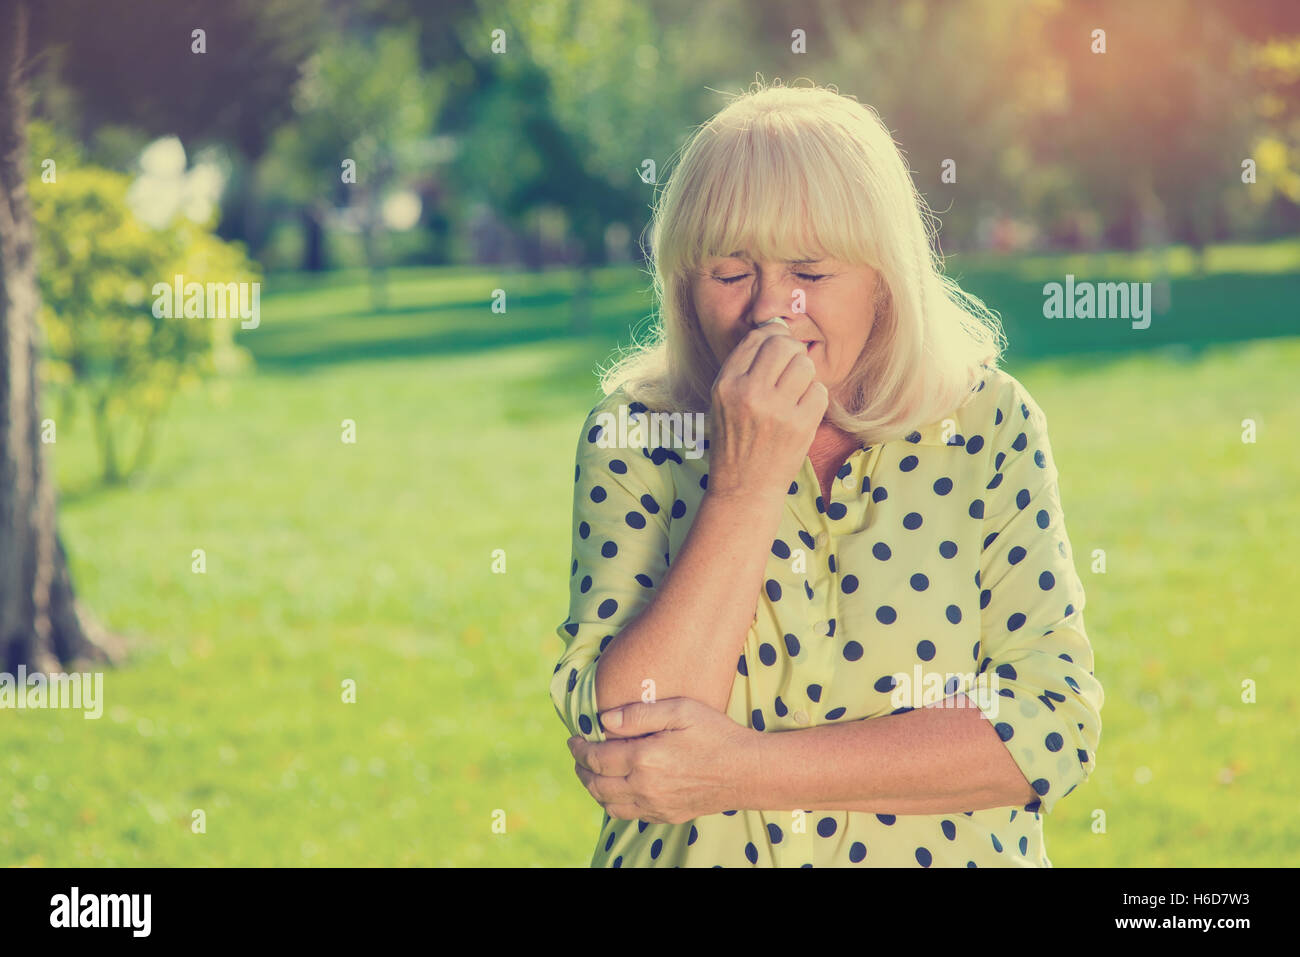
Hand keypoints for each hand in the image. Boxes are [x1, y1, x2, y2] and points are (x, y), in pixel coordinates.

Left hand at [567, 697, 760, 824]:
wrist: (747, 771)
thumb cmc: (716, 734)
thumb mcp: (680, 711)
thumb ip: (639, 714)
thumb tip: (604, 720)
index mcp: (644, 759)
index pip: (597, 758)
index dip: (579, 748)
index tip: (574, 738)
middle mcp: (644, 787)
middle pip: (597, 784)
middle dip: (582, 769)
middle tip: (579, 755)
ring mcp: (655, 806)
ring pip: (609, 805)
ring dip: (594, 789)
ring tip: (592, 773)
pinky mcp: (666, 815)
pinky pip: (629, 815)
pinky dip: (614, 804)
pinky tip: (618, 790)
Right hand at [707, 319, 827, 500]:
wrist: (744, 488)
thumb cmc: (735, 441)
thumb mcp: (722, 401)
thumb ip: (744, 367)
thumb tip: (777, 328)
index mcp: (726, 384)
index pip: (756, 339)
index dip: (772, 338)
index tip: (777, 348)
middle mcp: (749, 393)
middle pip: (783, 345)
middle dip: (791, 351)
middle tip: (790, 367)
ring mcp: (776, 410)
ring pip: (805, 365)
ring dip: (804, 375)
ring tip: (795, 392)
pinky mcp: (800, 426)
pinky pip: (819, 391)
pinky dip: (814, 398)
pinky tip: (801, 411)